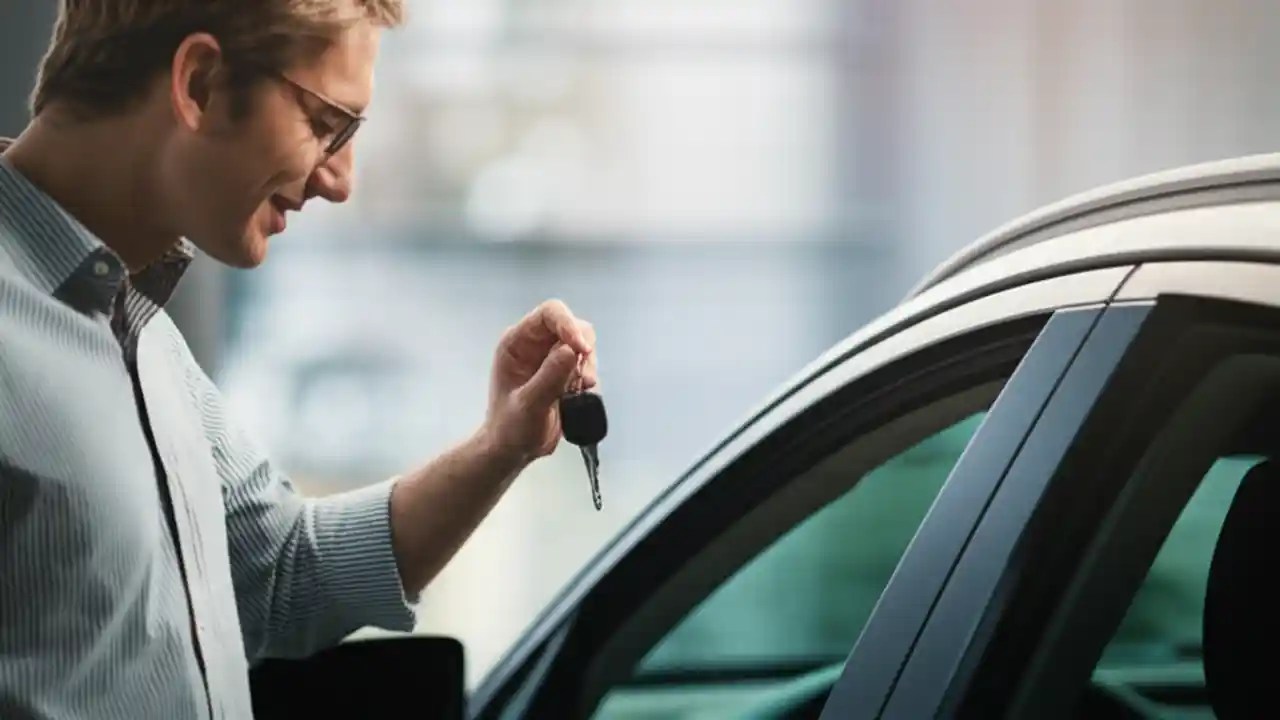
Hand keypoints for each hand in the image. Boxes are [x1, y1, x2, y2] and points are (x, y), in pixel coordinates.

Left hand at [481, 299, 597, 465]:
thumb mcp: (528, 404)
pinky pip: (586, 366)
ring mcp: (551, 359)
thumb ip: (549, 377)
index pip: (549, 314)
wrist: (513, 450)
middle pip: (571, 327)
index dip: (569, 324)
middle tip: (584, 378)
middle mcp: (536, 345)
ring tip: (580, 391)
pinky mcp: (565, 374)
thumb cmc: (510, 428)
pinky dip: (589, 379)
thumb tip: (572, 351)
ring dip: (588, 367)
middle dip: (583, 349)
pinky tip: (579, 397)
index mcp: (518, 343)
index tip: (583, 349)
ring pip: (582, 346)